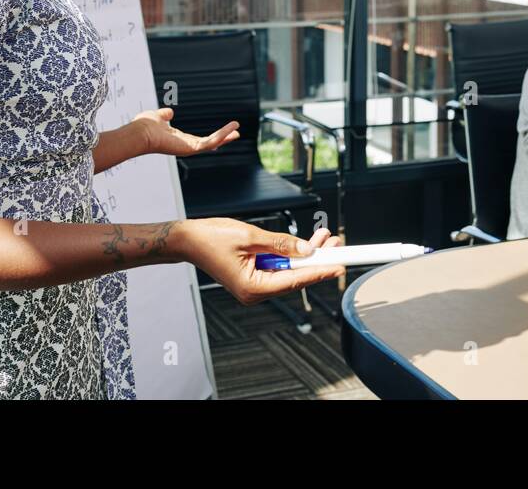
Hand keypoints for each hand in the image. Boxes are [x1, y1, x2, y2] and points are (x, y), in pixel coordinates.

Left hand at [131, 108, 239, 157]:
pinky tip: (232, 128)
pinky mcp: (191, 148)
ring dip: (226, 136)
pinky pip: (210, 142)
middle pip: (209, 143)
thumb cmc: (144, 127)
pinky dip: (222, 135)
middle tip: (236, 133)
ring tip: (237, 128)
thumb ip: (164, 115)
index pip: (199, 140)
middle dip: (223, 138)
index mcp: (179, 139)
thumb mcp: (158, 117)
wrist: (139, 133)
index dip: (211, 137)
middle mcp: (185, 146)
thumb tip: (170, 112)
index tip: (223, 134)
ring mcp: (188, 148)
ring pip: (212, 143)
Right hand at [177, 218, 344, 304]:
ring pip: (289, 272)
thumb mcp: (250, 236)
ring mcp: (254, 285)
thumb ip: (280, 244)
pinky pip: (278, 268)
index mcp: (252, 287)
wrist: (187, 239)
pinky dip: (291, 256)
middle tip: (336, 243)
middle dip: (317, 259)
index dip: (320, 271)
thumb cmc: (210, 238)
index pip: (294, 280)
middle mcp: (254, 291)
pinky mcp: (253, 276)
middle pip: (295, 277)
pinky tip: (305, 245)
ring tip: (324, 238)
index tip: (339, 266)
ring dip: (305, 255)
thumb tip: (306, 249)